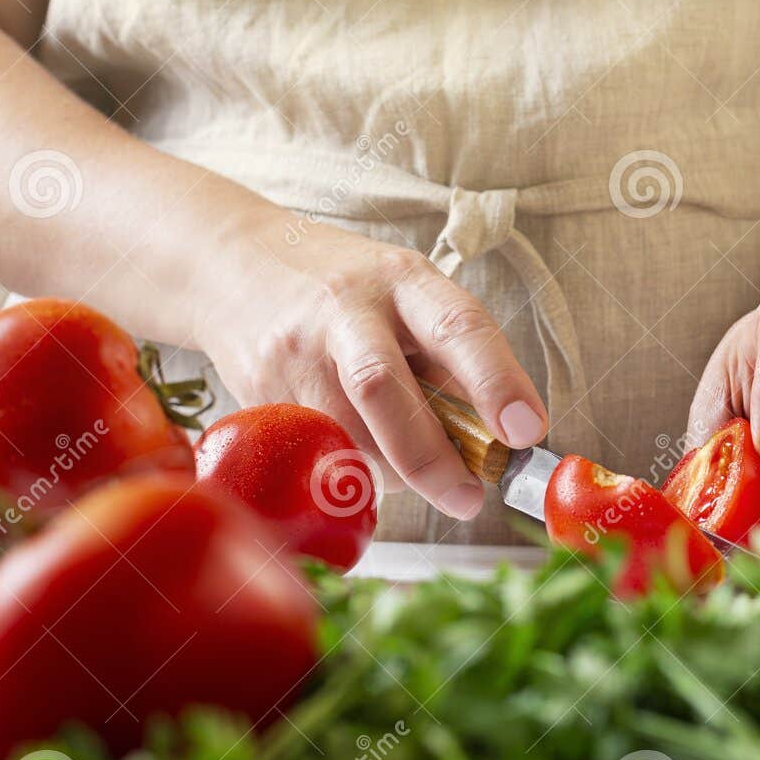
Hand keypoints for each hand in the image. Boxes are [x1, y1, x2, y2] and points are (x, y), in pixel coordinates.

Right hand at [194, 208, 547, 519]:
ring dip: (389, 472)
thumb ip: (451, 359)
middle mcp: (344, 310)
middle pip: (382, 388)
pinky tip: (355, 456)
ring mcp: (293, 351)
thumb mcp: (406, 295)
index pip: (457, 327)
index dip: (496, 381)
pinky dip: (347, 469)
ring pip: (344, 434)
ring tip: (409, 471)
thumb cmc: (345, 288)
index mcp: (402, 280)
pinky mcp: (257, 390)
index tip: (526, 432)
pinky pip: (313, 450)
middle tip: (467, 498)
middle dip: (430, 457)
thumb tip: (502, 438)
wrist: (232, 261)